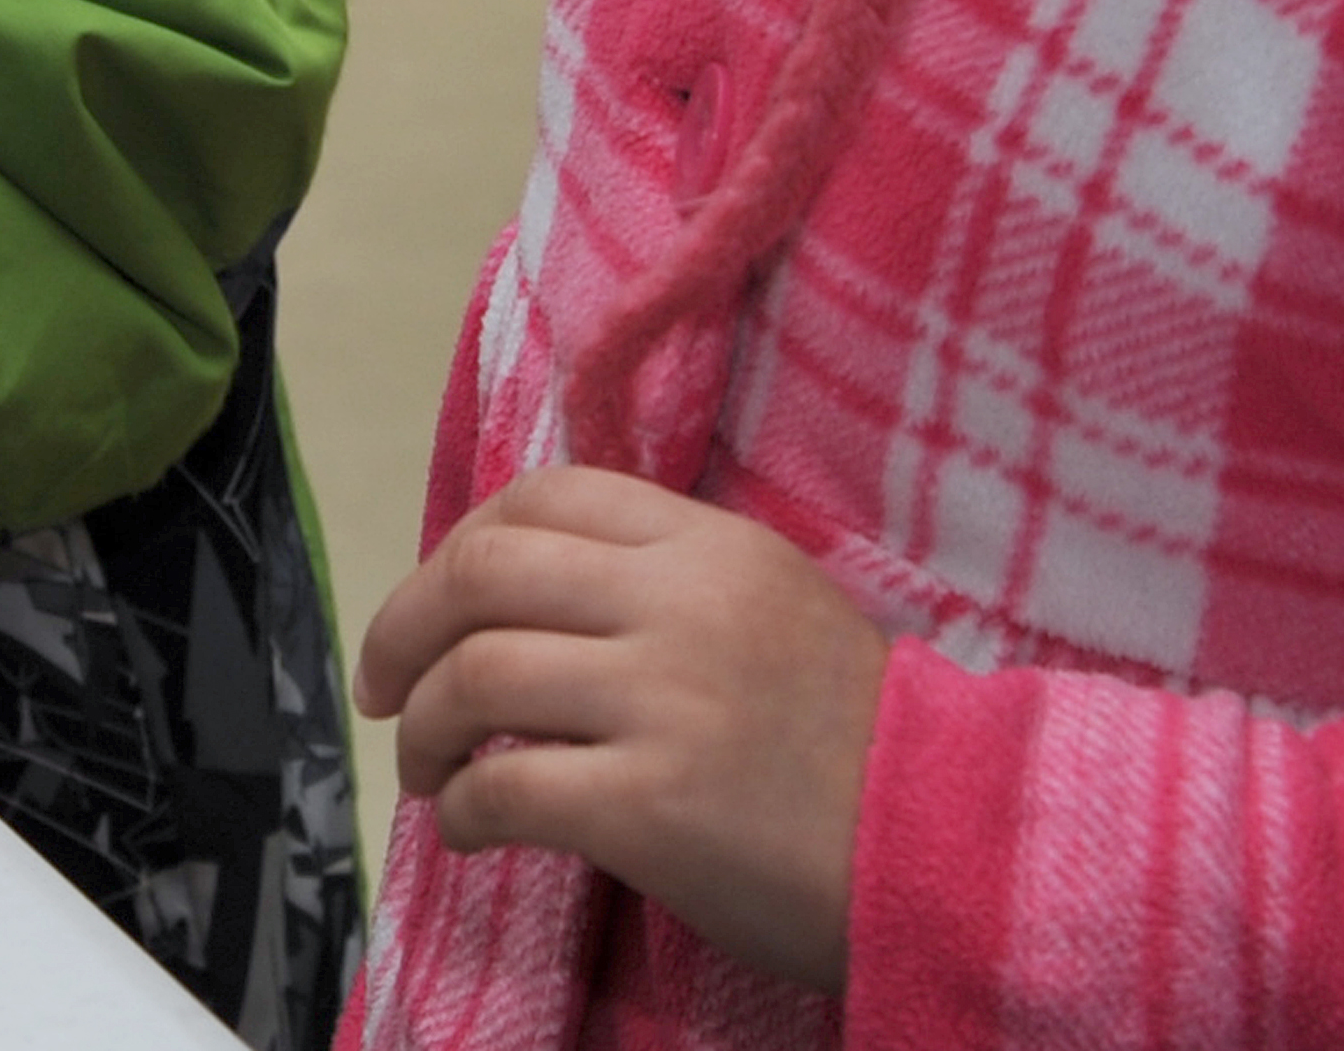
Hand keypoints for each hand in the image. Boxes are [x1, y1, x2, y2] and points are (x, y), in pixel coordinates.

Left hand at [353, 467, 883, 992]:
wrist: (959, 848)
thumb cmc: (859, 741)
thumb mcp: (775, 607)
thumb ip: (665, 582)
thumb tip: (528, 597)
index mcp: (709, 545)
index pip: (543, 496)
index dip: (460, 544)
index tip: (435, 602)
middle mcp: (680, 605)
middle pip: (481, 574)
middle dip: (402, 626)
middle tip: (384, 685)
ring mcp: (664, 702)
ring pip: (474, 677)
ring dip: (420, 727)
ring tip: (424, 767)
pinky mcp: (651, 806)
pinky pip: (504, 789)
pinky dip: (460, 810)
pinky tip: (467, 829)